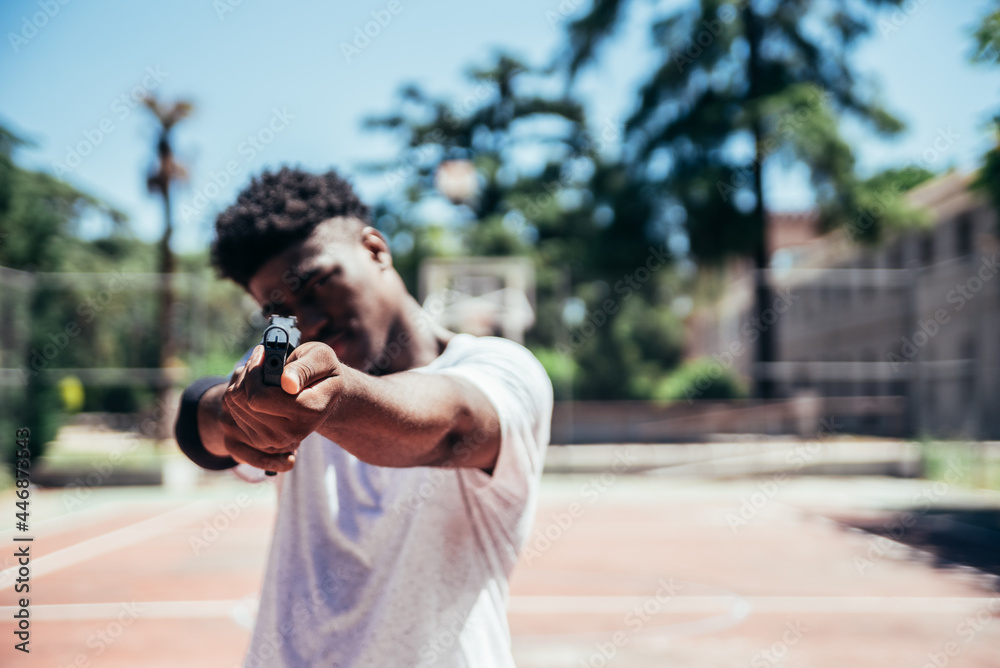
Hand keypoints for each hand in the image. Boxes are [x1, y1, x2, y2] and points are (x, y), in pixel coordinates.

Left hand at [219, 341, 344, 470]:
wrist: (324, 396)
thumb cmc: (323, 372)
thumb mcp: (322, 359)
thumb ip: (305, 369)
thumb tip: (287, 383)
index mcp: (309, 411)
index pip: (259, 397)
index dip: (255, 371)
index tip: (263, 352)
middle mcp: (292, 433)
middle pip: (244, 401)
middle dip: (248, 373)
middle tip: (260, 356)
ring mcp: (275, 441)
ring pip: (235, 405)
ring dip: (243, 381)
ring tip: (261, 370)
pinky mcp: (261, 441)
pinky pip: (234, 412)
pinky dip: (241, 394)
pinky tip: (258, 385)